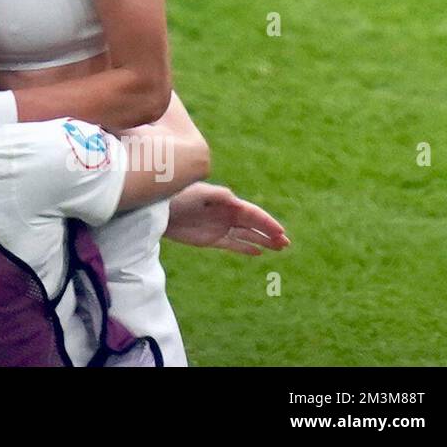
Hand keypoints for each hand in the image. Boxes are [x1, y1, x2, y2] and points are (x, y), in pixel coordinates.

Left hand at [164, 182, 289, 254]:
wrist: (160, 211)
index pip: (253, 213)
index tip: (280, 232)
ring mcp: (220, 227)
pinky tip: (258, 252)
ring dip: (263, 241)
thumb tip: (234, 198)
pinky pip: (233, 244)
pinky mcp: (211, 239)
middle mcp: (227, 215)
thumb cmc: (179, 196)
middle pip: (254, 225)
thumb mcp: (199, 194)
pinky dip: (245, 248)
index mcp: (227, 202)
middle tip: (286, 244)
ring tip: (280, 248)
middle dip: (270, 233)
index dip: (267, 222)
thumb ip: (218, 196)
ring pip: (247, 235)